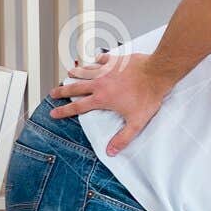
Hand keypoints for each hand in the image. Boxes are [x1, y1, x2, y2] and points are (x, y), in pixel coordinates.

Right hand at [49, 51, 168, 154]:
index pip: (78, 107)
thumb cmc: (148, 97)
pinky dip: (97, 60)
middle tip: (53, 92)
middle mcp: (100, 83)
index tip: (54, 113)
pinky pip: (102, 59)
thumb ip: (123, 138)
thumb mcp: (136, 122)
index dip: (64, 111)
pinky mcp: (115, 61)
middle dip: (63, 90)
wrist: (157, 74)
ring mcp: (106, 70)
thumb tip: (111, 151)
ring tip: (70, 74)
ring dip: (76, 73)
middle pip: (76, 87)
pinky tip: (96, 60)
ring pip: (86, 71)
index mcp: (102, 99)